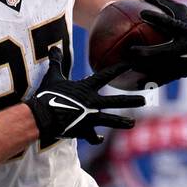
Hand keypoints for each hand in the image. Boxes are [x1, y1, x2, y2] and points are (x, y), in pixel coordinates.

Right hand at [23, 46, 141, 144]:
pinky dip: (95, 138)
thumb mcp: (53, 77)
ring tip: (133, 124)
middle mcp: (92, 102)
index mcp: (86, 88)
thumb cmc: (47, 95)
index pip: (106, 75)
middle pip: (116, 100)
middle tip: (144, 100)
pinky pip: (92, 137)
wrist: (42, 117)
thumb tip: (53, 47)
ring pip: (111, 120)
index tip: (131, 64)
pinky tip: (99, 139)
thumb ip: (57, 63)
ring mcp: (90, 118)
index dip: (119, 68)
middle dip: (131, 100)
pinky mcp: (83, 131)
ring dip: (123, 122)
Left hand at [129, 0, 186, 84]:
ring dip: (145, 69)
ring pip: (162, 68)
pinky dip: (149, 81)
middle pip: (165, 51)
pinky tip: (134, 84)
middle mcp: (186, 47)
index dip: (157, 17)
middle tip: (131, 51)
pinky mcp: (180, 74)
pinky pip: (163, 79)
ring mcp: (184, 63)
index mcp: (186, 30)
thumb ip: (164, 4)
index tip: (142, 13)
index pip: (170, 23)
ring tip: (128, 67)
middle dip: (149, 52)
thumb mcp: (182, 12)